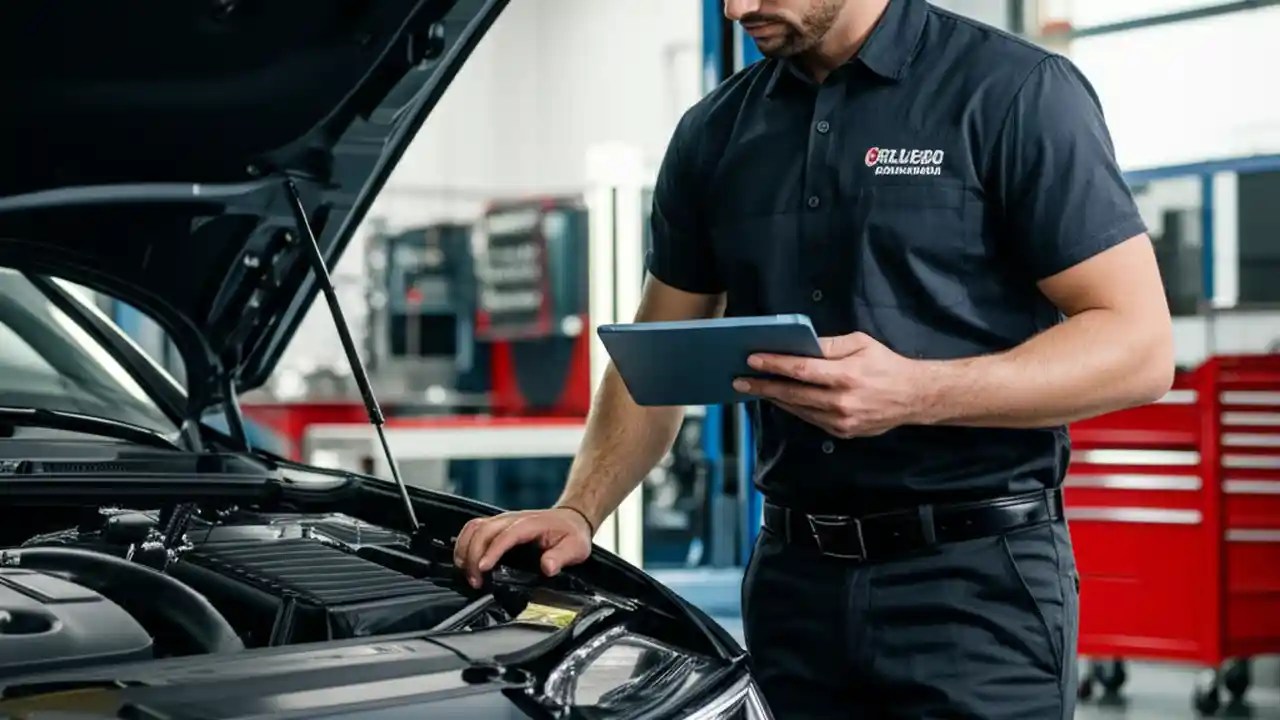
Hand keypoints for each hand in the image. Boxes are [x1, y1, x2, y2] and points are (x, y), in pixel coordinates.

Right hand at [452, 507, 593, 588]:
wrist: (571, 519)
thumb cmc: (571, 534)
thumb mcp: (575, 548)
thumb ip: (561, 557)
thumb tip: (547, 567)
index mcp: (530, 524)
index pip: (506, 535)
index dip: (491, 551)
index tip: (482, 569)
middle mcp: (512, 519)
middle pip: (483, 530)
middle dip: (472, 555)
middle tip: (475, 581)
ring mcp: (502, 521)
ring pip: (474, 528)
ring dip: (465, 549)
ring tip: (466, 573)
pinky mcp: (497, 526)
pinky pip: (473, 529)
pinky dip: (464, 544)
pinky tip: (465, 562)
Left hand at [733, 332, 928, 437]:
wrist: (913, 397)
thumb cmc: (886, 365)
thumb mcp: (861, 343)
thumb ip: (830, 345)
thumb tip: (801, 344)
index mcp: (846, 375)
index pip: (801, 369)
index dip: (774, 364)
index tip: (752, 360)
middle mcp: (841, 401)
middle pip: (793, 394)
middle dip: (763, 386)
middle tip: (740, 380)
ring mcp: (841, 420)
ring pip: (798, 409)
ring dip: (774, 399)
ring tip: (754, 388)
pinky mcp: (843, 432)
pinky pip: (810, 419)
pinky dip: (793, 408)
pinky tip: (780, 399)